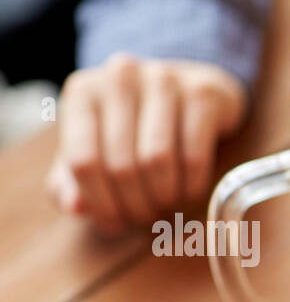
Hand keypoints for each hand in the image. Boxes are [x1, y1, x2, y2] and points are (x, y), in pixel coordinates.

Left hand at [46, 55, 246, 234]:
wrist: (191, 91)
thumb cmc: (138, 125)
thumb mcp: (98, 148)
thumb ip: (75, 179)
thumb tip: (75, 206)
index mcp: (83, 92)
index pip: (82, 161)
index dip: (100, 204)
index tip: (115, 223)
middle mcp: (119, 77)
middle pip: (121, 165)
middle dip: (136, 206)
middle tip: (146, 219)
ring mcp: (164, 80)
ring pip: (158, 160)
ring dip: (164, 198)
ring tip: (166, 206)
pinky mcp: (203, 92)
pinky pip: (194, 155)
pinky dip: (192, 185)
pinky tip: (189, 191)